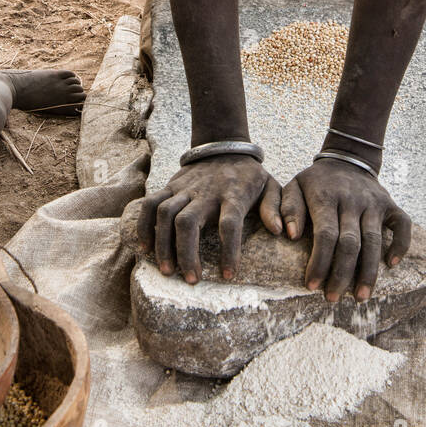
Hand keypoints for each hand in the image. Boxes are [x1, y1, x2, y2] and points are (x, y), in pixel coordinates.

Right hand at [137, 155, 281, 283]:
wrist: (223, 146)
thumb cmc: (249, 176)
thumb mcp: (270, 186)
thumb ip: (277, 208)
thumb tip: (281, 232)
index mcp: (233, 194)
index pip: (229, 224)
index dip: (229, 251)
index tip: (228, 276)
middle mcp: (206, 191)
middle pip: (188, 222)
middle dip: (186, 253)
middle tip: (191, 280)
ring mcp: (185, 188)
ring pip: (166, 214)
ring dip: (163, 244)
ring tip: (168, 271)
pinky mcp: (170, 186)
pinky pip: (150, 204)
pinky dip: (144, 225)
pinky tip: (145, 248)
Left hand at [281, 159, 411, 302]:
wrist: (347, 159)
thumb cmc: (316, 182)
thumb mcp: (294, 187)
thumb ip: (287, 209)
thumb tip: (288, 235)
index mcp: (326, 196)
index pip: (325, 235)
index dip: (319, 262)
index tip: (310, 286)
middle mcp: (352, 200)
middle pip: (350, 243)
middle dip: (341, 274)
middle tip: (332, 298)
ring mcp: (374, 202)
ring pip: (374, 241)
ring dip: (368, 272)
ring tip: (361, 297)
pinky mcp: (390, 204)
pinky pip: (402, 225)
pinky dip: (401, 245)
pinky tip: (392, 265)